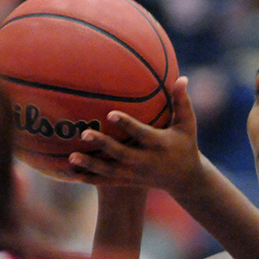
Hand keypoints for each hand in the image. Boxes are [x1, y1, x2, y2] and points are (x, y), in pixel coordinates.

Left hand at [65, 76, 204, 196]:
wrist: (185, 179)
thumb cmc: (186, 145)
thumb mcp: (188, 125)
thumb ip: (182, 101)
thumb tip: (182, 77)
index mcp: (160, 145)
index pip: (141, 134)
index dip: (127, 124)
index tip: (110, 113)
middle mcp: (146, 161)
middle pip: (122, 154)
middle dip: (103, 145)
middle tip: (85, 132)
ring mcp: (136, 174)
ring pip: (111, 171)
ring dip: (91, 165)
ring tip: (71, 156)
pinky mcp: (129, 182)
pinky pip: (107, 182)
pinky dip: (90, 179)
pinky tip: (71, 174)